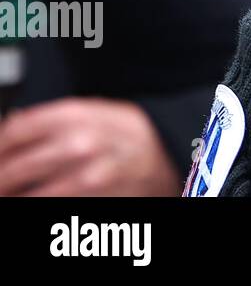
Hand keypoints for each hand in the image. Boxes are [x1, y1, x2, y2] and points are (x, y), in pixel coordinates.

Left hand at [0, 97, 181, 195]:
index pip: (14, 133)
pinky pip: (57, 205)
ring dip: (16, 197)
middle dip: (0, 179)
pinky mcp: (98, 198)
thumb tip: (10, 127)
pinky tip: (37, 200)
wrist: (169, 149)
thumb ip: (51, 118)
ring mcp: (89, 175)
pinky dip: (41, 204)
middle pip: (15, 168)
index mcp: (75, 115)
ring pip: (32, 195)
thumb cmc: (128, 130)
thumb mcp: (92, 110)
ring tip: (11, 197)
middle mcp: (79, 144)